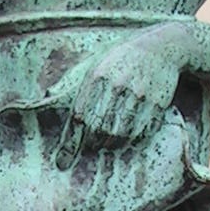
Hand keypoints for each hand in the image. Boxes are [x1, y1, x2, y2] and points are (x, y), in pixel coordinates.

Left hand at [65, 24, 190, 151]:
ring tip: (107, 143)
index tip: (62, 162)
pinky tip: (128, 135)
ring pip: (120, 134)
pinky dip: (131, 140)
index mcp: (98, 76)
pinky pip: (140, 132)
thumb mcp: (96, 62)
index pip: (80, 116)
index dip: (70, 143)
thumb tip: (47, 96)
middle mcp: (118, 86)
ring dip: (111, 144)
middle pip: (99, 129)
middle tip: (90, 147)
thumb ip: (74, 80)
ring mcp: (139, 95)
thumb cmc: (122, 58)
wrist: (163, 48)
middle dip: (91, 144)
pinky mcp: (156, 104)